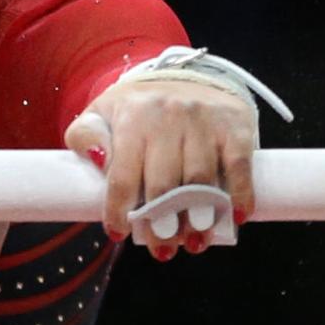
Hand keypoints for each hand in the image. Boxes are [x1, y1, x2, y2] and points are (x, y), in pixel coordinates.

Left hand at [63, 79, 256, 259]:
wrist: (188, 75)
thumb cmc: (139, 108)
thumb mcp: (101, 113)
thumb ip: (84, 136)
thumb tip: (97, 160)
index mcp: (132, 118)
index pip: (122, 176)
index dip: (120, 211)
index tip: (120, 234)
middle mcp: (167, 115)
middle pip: (163, 185)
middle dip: (161, 224)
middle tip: (162, 249)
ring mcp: (202, 119)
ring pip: (200, 181)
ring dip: (198, 219)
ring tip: (194, 243)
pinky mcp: (234, 124)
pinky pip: (239, 165)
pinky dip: (240, 195)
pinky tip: (236, 217)